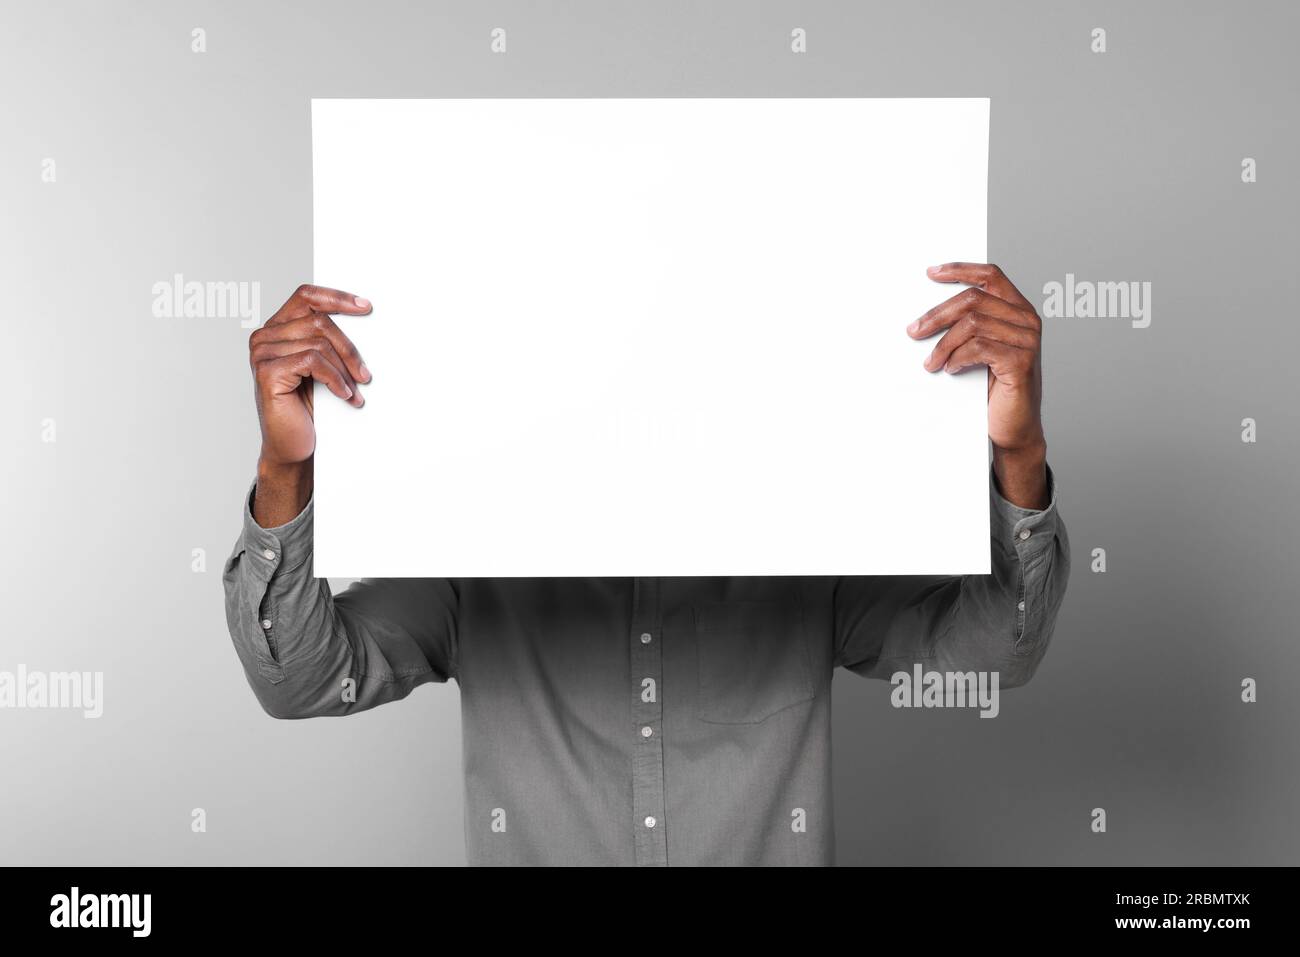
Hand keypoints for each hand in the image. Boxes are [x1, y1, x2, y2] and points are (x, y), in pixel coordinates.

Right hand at [247, 284, 372, 524]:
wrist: (292, 446)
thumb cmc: (307, 408)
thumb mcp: (321, 367)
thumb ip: (327, 340)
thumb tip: (363, 316)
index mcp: (277, 328)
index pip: (306, 296)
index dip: (336, 297)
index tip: (366, 307)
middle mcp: (264, 336)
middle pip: (318, 320)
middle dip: (349, 348)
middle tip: (366, 374)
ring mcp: (261, 353)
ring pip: (319, 342)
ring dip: (345, 368)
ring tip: (356, 389)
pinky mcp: (267, 372)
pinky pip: (313, 362)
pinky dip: (335, 380)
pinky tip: (345, 396)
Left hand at [907, 262, 1048, 508]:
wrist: (1013, 429)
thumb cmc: (994, 390)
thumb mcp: (981, 350)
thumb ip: (970, 327)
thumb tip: (927, 315)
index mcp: (1018, 310)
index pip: (990, 275)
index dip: (960, 270)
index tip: (931, 273)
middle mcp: (1027, 320)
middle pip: (974, 299)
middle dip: (937, 314)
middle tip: (914, 331)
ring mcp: (1028, 340)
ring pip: (973, 323)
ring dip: (943, 344)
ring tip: (931, 362)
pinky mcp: (1021, 361)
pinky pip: (979, 347)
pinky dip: (957, 357)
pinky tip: (950, 369)